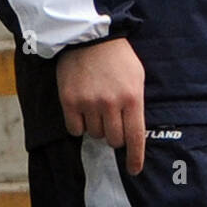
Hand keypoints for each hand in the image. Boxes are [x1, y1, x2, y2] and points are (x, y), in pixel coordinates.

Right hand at [56, 38, 145, 175]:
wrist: (89, 36)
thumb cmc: (118, 57)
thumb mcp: (137, 77)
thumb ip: (136, 104)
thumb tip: (135, 131)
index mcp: (132, 98)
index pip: (135, 137)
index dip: (135, 157)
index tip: (134, 170)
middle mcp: (111, 104)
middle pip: (113, 140)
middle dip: (115, 135)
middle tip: (112, 119)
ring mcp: (89, 103)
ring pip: (95, 134)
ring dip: (97, 126)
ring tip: (97, 106)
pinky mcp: (69, 101)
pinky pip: (75, 129)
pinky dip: (79, 124)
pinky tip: (82, 110)